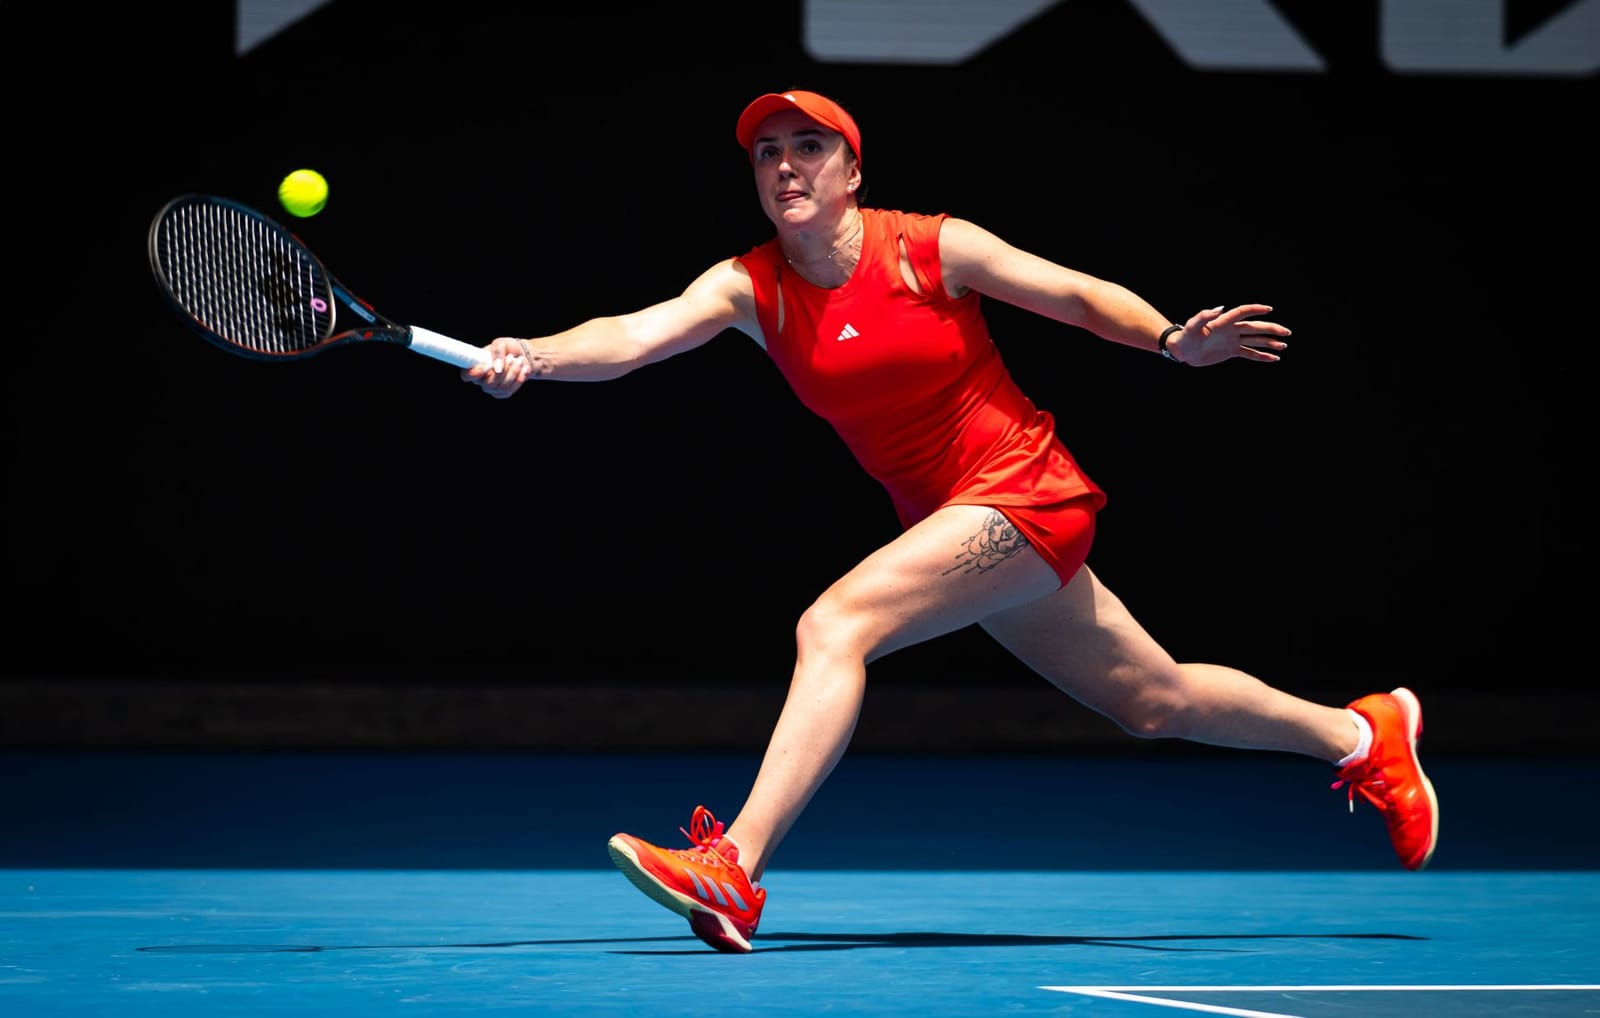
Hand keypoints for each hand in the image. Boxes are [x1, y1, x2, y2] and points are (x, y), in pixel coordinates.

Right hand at [460, 337, 533, 397]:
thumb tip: (497, 368)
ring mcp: (492, 388)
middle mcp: (481, 379)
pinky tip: (524, 369)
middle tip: (511, 357)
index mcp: (475, 366)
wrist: (524, 355)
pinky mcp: (503, 393)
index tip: (488, 366)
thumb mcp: (501, 344)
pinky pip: (509, 390)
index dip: (474, 374)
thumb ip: (497, 352)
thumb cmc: (508, 348)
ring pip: (500, 387)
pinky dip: (519, 378)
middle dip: (503, 370)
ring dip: (513, 372)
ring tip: (520, 360)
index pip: (467, 375)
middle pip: (488, 384)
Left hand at [1167, 304, 1289, 366]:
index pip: (1243, 312)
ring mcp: (1233, 340)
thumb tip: (1221, 307)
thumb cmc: (1185, 336)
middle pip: (1255, 327)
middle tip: (1286, 332)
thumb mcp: (1192, 326)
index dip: (1255, 309)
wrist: (1182, 350)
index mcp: (1223, 321)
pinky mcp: (1231, 351)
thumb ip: (1204, 315)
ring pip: (1255, 340)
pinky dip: (1261, 356)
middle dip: (1271, 329)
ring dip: (1269, 342)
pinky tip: (1273, 358)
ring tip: (1284, 345)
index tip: (1269, 309)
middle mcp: (1231, 329)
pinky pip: (1249, 353)